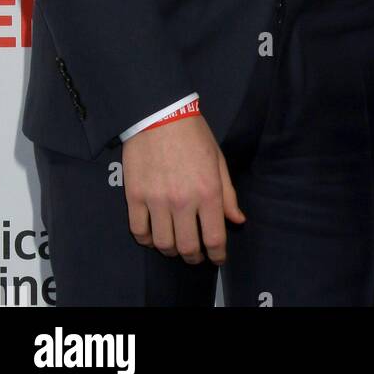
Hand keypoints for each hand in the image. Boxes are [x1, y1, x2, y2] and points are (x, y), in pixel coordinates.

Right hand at [122, 113, 245, 263]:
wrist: (161, 114)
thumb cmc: (194, 135)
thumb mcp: (218, 161)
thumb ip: (228, 194)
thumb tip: (237, 220)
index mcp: (208, 192)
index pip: (214, 238)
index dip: (217, 255)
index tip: (217, 258)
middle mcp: (183, 201)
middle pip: (188, 247)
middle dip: (194, 257)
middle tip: (196, 256)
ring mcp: (157, 201)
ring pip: (163, 244)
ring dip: (171, 250)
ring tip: (175, 246)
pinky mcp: (135, 197)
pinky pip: (139, 232)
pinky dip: (147, 240)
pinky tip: (154, 235)